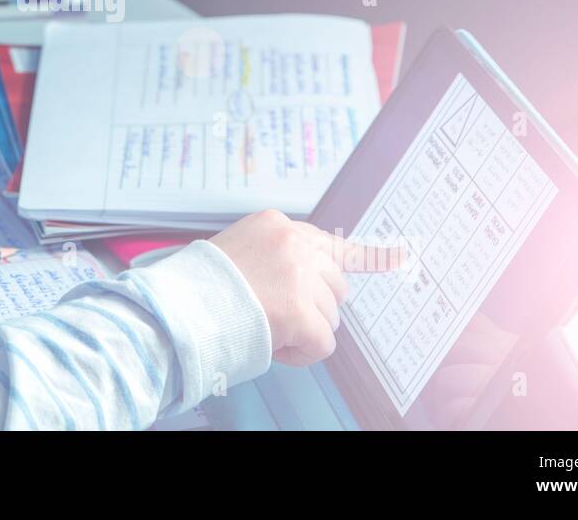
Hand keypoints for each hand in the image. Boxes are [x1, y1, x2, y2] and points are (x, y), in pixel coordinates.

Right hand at [210, 209, 406, 366]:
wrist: (177, 308)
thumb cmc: (199, 287)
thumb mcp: (238, 250)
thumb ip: (275, 256)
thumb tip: (311, 280)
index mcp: (275, 225)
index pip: (332, 241)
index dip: (363, 256)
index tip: (400, 256)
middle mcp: (292, 243)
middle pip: (335, 284)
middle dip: (314, 305)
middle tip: (276, 314)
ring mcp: (299, 275)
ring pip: (330, 316)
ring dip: (303, 329)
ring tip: (263, 325)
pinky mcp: (301, 310)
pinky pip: (323, 344)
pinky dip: (301, 353)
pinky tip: (272, 342)